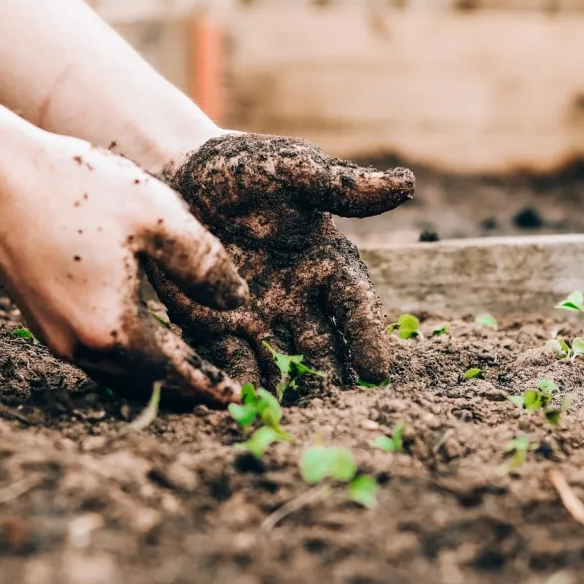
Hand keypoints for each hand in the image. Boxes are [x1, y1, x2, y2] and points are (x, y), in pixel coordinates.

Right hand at [0, 131, 248, 404]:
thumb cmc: (75, 187)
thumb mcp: (158, 216)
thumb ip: (204, 264)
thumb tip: (237, 302)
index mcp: (113, 330)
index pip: (175, 372)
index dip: (209, 384)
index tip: (237, 399)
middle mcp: (79, 346)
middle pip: (145, 381)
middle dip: (183, 386)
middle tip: (218, 388)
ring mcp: (53, 336)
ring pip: (117, 371)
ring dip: (153, 373)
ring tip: (187, 366)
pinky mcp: (38, 319)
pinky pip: (94, 352)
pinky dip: (125, 354)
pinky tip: (142, 334)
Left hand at [145, 133, 414, 389]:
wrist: (178, 175)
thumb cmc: (243, 168)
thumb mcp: (291, 169)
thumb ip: (340, 185)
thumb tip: (406, 184)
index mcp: (327, 263)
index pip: (355, 305)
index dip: (367, 337)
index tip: (377, 371)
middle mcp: (299, 298)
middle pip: (324, 346)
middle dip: (331, 377)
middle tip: (338, 408)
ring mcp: (260, 317)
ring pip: (282, 362)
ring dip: (288, 388)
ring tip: (291, 415)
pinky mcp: (217, 327)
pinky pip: (232, 360)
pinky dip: (239, 381)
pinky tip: (241, 401)